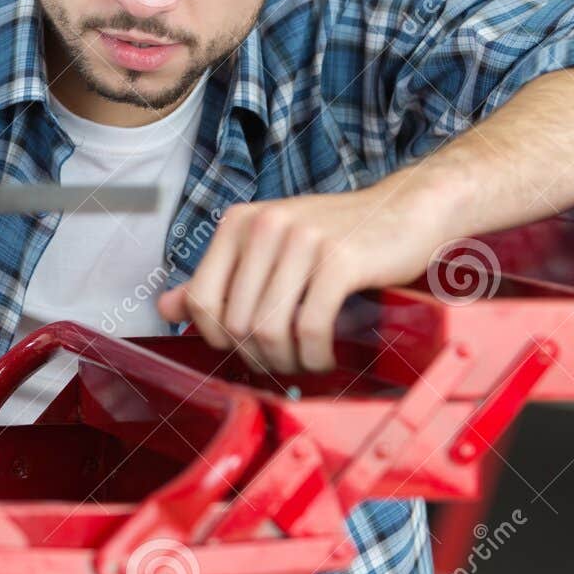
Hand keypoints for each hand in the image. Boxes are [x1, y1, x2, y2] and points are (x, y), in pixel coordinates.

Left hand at [157, 178, 457, 373]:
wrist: (408, 210)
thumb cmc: (339, 237)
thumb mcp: (273, 249)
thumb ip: (220, 278)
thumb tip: (166, 308)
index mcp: (240, 223)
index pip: (200, 301)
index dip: (218, 339)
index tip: (245, 349)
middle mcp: (265, 225)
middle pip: (236, 323)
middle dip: (257, 357)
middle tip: (283, 363)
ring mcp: (302, 240)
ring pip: (270, 330)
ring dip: (287, 362)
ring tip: (304, 362)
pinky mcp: (339, 259)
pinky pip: (310, 328)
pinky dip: (315, 355)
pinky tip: (325, 356)